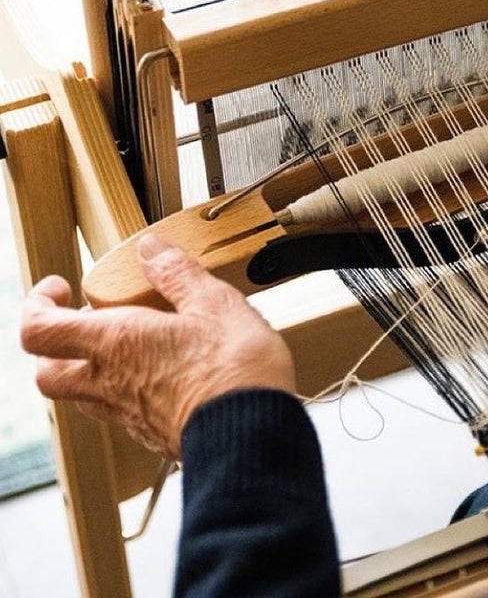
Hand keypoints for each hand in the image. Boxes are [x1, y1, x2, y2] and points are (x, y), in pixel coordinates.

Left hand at [20, 236, 295, 458]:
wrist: (251, 433)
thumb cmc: (232, 367)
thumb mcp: (213, 302)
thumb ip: (177, 274)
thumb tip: (151, 250)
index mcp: (115, 342)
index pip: (39, 330)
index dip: (38, 305)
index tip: (60, 288)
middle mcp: (109, 382)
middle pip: (48, 372)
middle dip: (54, 346)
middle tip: (82, 321)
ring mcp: (129, 414)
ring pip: (82, 395)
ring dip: (88, 370)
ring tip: (124, 347)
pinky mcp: (152, 435)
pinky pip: (120, 413)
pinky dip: (126, 392)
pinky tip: (160, 377)